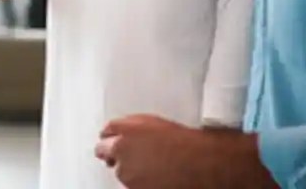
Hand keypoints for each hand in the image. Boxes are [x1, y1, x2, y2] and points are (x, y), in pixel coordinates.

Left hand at [96, 115, 274, 188]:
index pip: (106, 131)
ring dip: (129, 169)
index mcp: (126, 129)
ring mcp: (126, 172)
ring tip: (153, 167)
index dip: (111, 136)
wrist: (202, 164)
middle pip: (103, 151)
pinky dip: (139, 182)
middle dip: (112, 153)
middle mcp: (120, 149)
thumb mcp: (156, 123)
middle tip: (128, 155)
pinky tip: (157, 177)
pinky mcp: (134, 188)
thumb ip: (133, 126)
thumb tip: (122, 132)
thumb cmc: (185, 142)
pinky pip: (131, 185)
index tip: (113, 139)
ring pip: (120, 170)